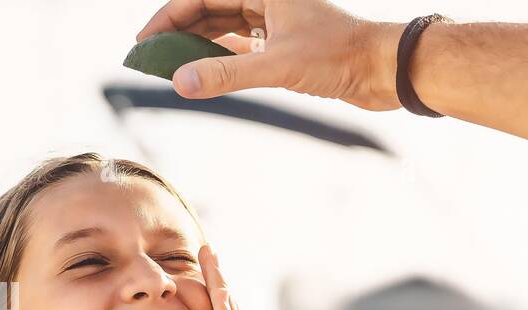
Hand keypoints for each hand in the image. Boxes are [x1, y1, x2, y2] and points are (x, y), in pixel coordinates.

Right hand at [136, 0, 402, 110]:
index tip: (144, 44)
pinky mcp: (288, 42)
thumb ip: (226, 73)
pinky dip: (225, 58)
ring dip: (200, 47)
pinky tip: (207, 72)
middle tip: (152, 60)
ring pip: (226, 27)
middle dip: (179, 33)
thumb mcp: (277, 66)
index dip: (167, 18)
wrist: (383, 70)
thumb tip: (179, 82)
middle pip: (210, 9)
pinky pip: (245, 45)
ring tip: (173, 69)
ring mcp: (278, 19)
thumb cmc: (340, 57)